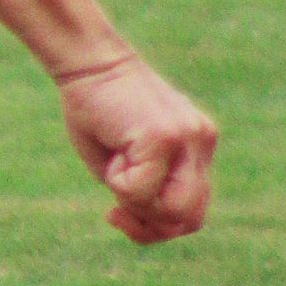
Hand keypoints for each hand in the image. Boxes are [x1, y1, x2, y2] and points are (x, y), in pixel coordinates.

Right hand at [55, 52, 217, 243]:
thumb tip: (153, 226)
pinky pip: (142, 189)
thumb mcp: (121, 158)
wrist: (85, 58)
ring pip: (174, 210)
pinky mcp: (164, 137)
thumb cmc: (92, 105)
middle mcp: (200, 141)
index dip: (158, 226)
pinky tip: (112, 150)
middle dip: (150, 228)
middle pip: (191, 217)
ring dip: (135, 204)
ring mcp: (188, 139)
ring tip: (114, 171)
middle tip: (113, 213)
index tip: (116, 212)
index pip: (193, 209)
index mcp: (196, 144)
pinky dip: (118, 182)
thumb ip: (144, 188)